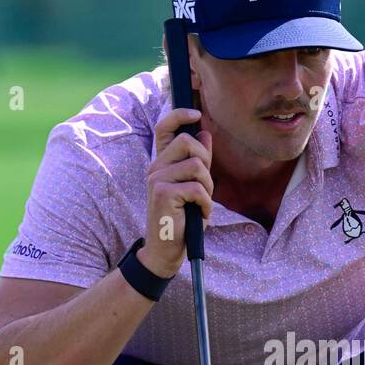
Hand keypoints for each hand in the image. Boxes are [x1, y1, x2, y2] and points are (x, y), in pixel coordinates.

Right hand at [139, 107, 212, 277]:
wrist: (167, 251)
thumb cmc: (182, 220)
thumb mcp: (195, 188)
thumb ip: (199, 162)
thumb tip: (205, 134)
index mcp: (162, 163)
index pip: (165, 127)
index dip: (179, 115)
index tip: (196, 113)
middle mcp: (156, 167)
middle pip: (188, 142)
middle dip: (206, 162)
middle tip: (206, 188)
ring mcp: (157, 179)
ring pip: (196, 166)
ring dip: (208, 188)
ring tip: (202, 204)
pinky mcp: (163, 193)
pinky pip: (197, 188)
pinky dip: (206, 204)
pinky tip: (200, 215)